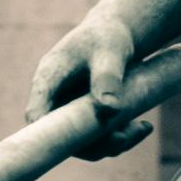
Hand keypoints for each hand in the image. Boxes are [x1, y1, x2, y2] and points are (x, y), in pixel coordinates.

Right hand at [28, 6, 145, 140]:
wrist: (115, 35)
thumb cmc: (107, 36)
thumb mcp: (109, 51)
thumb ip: (107, 77)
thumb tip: (110, 110)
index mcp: (49, 78)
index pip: (37, 113)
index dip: (47, 134)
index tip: (73, 144)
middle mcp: (55, 99)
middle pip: (61, 135)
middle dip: (94, 144)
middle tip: (123, 138)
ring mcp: (69, 112)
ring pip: (83, 142)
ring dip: (112, 143)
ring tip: (143, 127)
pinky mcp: (86, 119)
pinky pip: (99, 138)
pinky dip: (121, 137)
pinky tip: (144, 126)